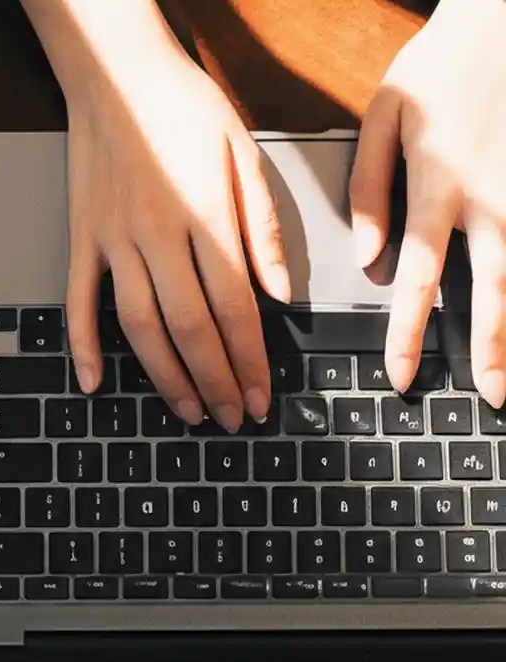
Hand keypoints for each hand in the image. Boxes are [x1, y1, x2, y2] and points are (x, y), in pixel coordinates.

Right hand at [60, 27, 290, 431]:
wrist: (116, 73)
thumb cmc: (183, 105)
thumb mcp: (244, 151)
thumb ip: (262, 225)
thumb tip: (279, 292)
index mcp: (203, 215)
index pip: (233, 307)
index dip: (250, 360)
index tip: (261, 394)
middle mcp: (155, 234)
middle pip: (188, 327)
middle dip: (215, 381)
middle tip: (231, 418)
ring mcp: (111, 240)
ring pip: (137, 325)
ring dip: (164, 375)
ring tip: (187, 410)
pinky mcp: (81, 237)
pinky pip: (78, 301)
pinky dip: (82, 346)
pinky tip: (93, 381)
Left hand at [351, 0, 505, 405]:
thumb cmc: (440, 66)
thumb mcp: (385, 115)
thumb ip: (370, 188)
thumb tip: (368, 257)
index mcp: (437, 187)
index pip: (420, 279)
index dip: (409, 334)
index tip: (402, 375)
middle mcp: (490, 199)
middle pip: (491, 291)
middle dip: (491, 350)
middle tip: (490, 397)